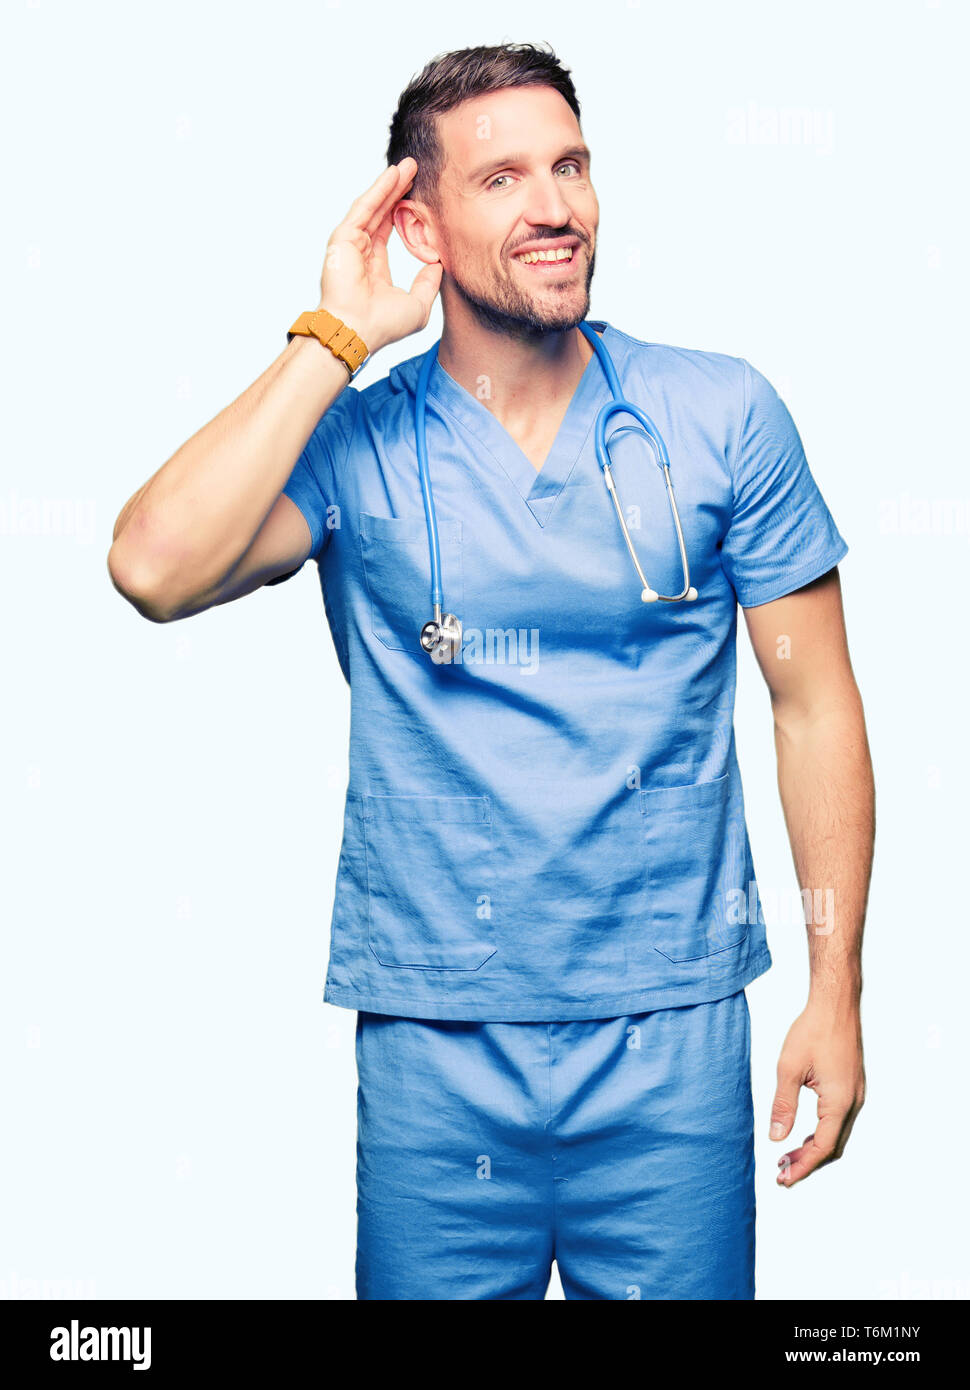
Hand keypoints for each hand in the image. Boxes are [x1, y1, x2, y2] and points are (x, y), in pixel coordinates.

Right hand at [316, 157, 441, 354]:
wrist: (358, 331)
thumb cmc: (384, 325)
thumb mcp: (418, 305)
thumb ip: (428, 283)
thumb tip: (439, 265)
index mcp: (375, 269)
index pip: (389, 231)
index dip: (402, 212)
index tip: (419, 195)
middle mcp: (361, 254)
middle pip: (381, 213)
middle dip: (398, 191)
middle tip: (415, 169)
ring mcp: (350, 246)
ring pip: (373, 207)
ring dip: (390, 185)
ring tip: (408, 165)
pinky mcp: (343, 239)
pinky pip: (364, 209)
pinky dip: (378, 191)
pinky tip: (393, 175)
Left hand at [770, 1000, 865, 1185]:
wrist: (836, 1005)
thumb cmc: (812, 1030)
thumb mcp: (789, 1068)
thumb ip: (783, 1105)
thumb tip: (776, 1137)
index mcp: (839, 1102)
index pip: (822, 1148)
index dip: (802, 1167)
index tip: (783, 1179)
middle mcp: (853, 1103)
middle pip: (832, 1147)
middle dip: (807, 1163)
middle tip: (781, 1173)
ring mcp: (855, 1095)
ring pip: (837, 1135)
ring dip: (814, 1149)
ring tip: (787, 1157)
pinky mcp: (851, 1087)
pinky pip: (838, 1121)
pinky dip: (820, 1133)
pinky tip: (803, 1135)